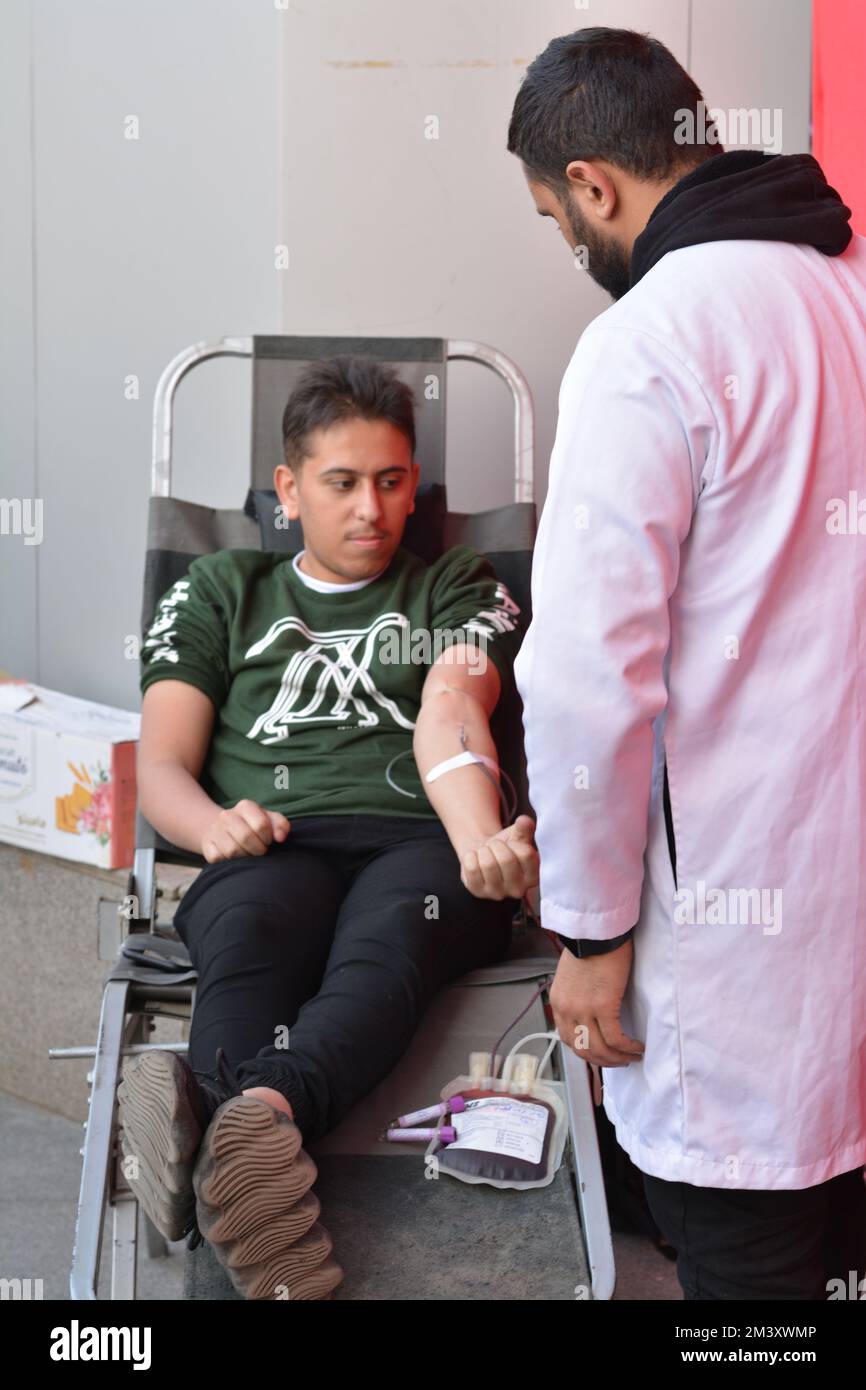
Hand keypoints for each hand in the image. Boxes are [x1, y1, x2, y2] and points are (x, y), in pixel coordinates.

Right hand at [200, 799, 290, 863]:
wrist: (223, 830)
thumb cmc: (253, 827)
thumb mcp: (269, 821)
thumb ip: (280, 825)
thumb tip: (280, 838)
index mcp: (245, 806)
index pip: (261, 825)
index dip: (268, 838)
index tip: (268, 841)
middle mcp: (227, 815)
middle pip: (245, 837)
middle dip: (258, 849)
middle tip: (259, 851)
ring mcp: (214, 830)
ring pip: (232, 851)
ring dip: (244, 857)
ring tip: (247, 853)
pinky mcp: (206, 846)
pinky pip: (219, 859)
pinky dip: (229, 862)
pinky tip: (233, 857)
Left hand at [458, 814, 538, 900]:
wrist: (484, 853)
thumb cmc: (506, 846)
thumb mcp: (518, 835)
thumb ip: (524, 828)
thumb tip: (524, 821)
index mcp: (533, 877)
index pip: (527, 855)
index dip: (516, 843)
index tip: (512, 844)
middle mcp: (518, 890)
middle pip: (506, 860)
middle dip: (497, 845)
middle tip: (495, 846)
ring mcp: (497, 894)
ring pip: (488, 864)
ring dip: (484, 850)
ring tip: (486, 852)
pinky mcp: (478, 892)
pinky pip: (471, 868)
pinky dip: (470, 856)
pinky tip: (476, 859)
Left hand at [550, 938, 644, 1068]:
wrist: (596, 931)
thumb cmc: (589, 946)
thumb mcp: (573, 975)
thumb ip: (577, 995)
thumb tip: (590, 1010)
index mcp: (558, 1003)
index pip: (567, 1039)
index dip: (586, 1050)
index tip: (600, 1053)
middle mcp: (567, 1010)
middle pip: (583, 1049)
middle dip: (603, 1060)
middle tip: (619, 1060)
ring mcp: (583, 1010)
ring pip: (600, 1048)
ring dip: (617, 1058)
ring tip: (632, 1056)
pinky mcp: (603, 1006)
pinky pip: (615, 1038)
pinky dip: (627, 1047)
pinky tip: (637, 1047)